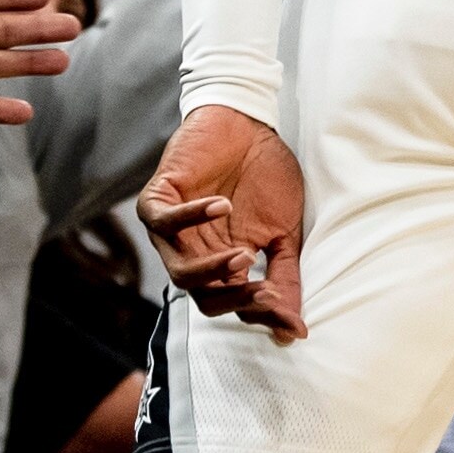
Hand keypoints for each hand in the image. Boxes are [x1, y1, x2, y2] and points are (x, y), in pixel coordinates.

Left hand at [141, 105, 309, 340]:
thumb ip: (285, 275)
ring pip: (178, 272)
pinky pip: (164, 221)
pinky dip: (192, 217)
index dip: (259, 314)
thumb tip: (296, 328)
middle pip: (203, 298)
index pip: (233, 305)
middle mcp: (193, 254)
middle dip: (235, 299)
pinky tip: (223, 207)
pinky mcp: (157, 200)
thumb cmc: (265, 176)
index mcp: (222, 266)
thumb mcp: (284, 231)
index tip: (288, 317)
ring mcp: (172, 231)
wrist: (247, 124)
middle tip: (265, 291)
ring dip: (211, 271)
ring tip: (244, 257)